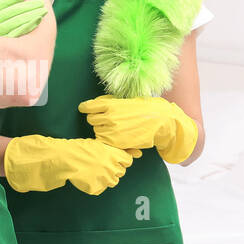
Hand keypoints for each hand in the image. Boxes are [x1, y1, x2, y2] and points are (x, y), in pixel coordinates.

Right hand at [3, 135, 140, 195]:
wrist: (63, 158)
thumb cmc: (78, 148)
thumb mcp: (97, 144)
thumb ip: (111, 150)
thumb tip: (129, 152)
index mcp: (113, 154)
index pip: (128, 161)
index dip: (122, 161)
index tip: (114, 160)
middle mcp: (112, 167)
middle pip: (120, 172)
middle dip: (112, 170)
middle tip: (99, 165)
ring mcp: (104, 179)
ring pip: (112, 182)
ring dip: (104, 179)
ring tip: (92, 172)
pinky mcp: (95, 188)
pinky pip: (99, 189)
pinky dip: (93, 186)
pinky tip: (85, 178)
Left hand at [78, 95, 198, 163]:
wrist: (159, 121)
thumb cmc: (143, 109)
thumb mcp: (125, 101)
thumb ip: (109, 102)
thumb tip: (95, 104)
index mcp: (110, 104)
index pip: (88, 106)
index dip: (85, 107)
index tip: (85, 108)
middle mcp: (108, 117)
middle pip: (91, 119)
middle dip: (96, 118)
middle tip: (105, 118)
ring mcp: (111, 130)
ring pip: (96, 130)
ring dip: (101, 129)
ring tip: (114, 127)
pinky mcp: (116, 142)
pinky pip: (103, 140)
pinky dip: (106, 138)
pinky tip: (115, 135)